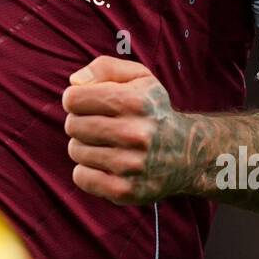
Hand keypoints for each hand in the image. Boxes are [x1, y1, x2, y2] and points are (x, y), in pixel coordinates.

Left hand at [62, 55, 193, 204]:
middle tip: (101, 125)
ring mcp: (131, 165)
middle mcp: (135, 134)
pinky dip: (87, 171)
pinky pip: (80, 177)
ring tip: (108, 144)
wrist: (186, 154)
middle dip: (80, 122)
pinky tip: (106, 164)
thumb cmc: (151, 111)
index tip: (89, 104)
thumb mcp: (138, 78)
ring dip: (85, 147)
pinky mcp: (125, 190)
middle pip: (72, 125)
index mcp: (136, 102)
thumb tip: (74, 82)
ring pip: (75, 151)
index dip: (76, 99)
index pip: (73, 98)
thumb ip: (104, 68)